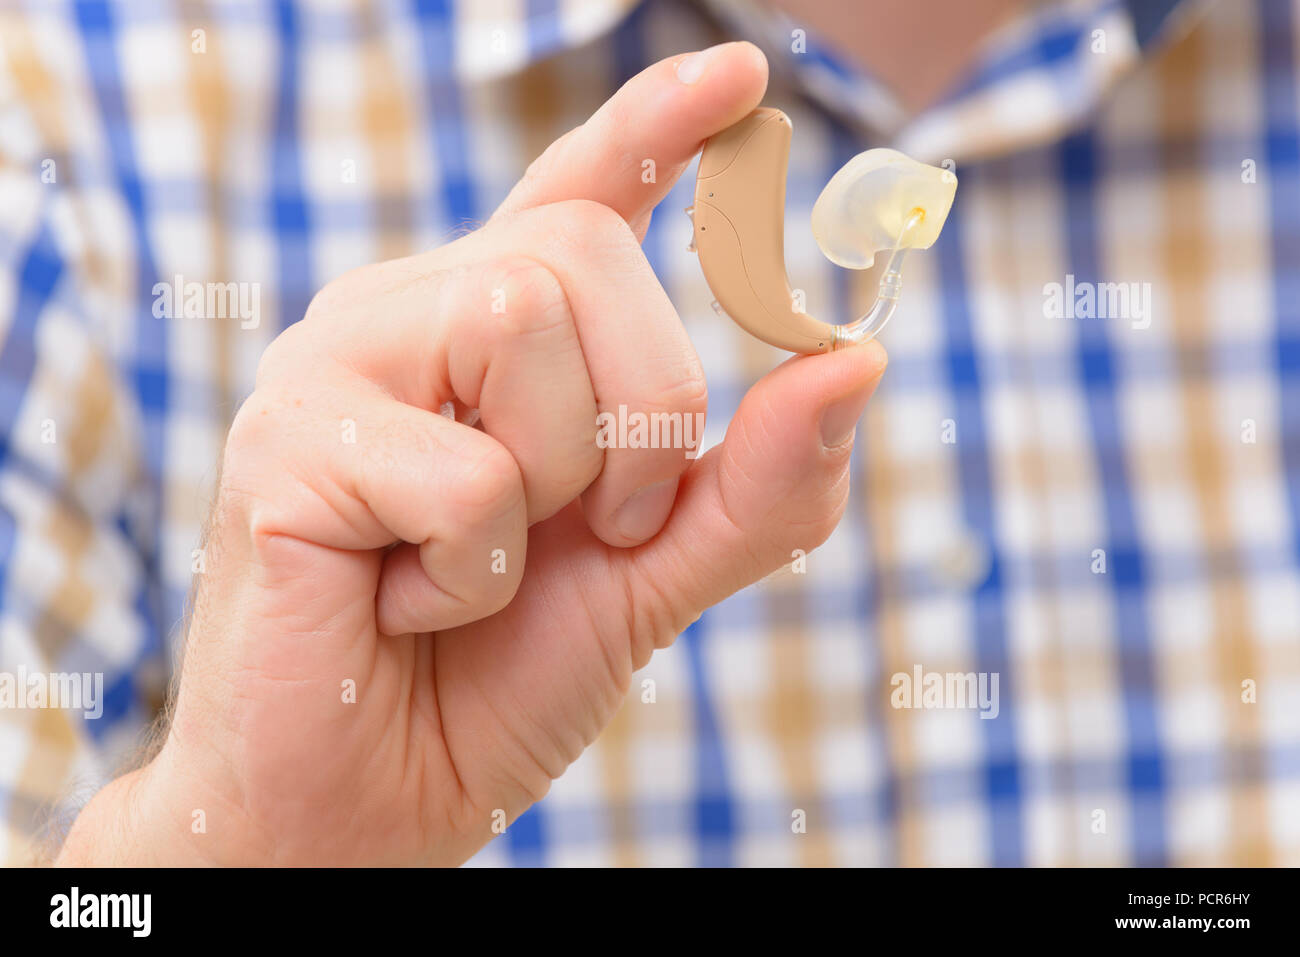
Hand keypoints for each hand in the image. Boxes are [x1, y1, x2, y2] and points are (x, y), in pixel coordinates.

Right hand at [57, 42, 886, 865]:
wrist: (369, 802)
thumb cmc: (495, 677)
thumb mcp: (657, 578)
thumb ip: (755, 482)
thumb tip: (859, 359)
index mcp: (492, 340)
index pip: (580, 195)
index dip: (657, 127)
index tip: (742, 80)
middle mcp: (408, 317)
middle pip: (585, 261)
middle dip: (642, 424)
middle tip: (587, 536)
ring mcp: (333, 366)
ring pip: (522, 320)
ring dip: (554, 489)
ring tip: (472, 570)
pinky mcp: (283, 441)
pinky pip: (464, 470)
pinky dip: (471, 574)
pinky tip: (402, 605)